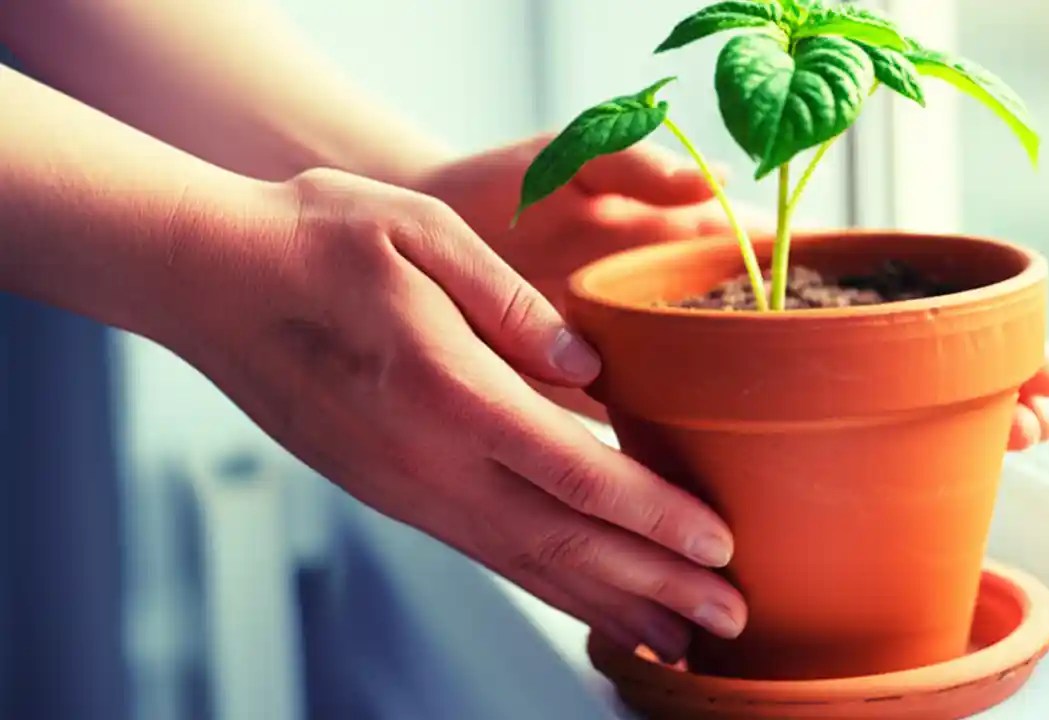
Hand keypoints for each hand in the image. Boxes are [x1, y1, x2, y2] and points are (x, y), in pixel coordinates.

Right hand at [166, 168, 746, 661]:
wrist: (209, 279)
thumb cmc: (315, 238)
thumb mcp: (419, 231)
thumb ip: (508, 301)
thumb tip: (587, 368)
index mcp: (447, 390)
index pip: (575, 472)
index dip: (653, 516)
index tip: (719, 546)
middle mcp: (430, 461)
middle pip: (565, 543)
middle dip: (656, 586)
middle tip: (731, 619)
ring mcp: (407, 488)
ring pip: (527, 566)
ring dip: (611, 605)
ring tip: (679, 641)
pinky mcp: (393, 493)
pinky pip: (487, 554)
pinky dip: (549, 591)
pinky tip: (587, 605)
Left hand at [414, 136, 1048, 446]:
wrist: (434, 259)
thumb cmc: (496, 198)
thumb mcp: (561, 163)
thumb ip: (628, 164)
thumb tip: (696, 181)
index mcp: (718, 254)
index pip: (851, 281)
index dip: (935, 309)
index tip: (1024, 332)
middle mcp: (727, 318)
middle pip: (867, 349)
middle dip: (962, 379)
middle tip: (1044, 417)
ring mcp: (700, 371)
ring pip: (826, 406)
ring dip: (919, 429)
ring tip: (1009, 450)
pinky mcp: (658, 413)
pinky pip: (746, 449)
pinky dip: (807, 474)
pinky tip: (870, 497)